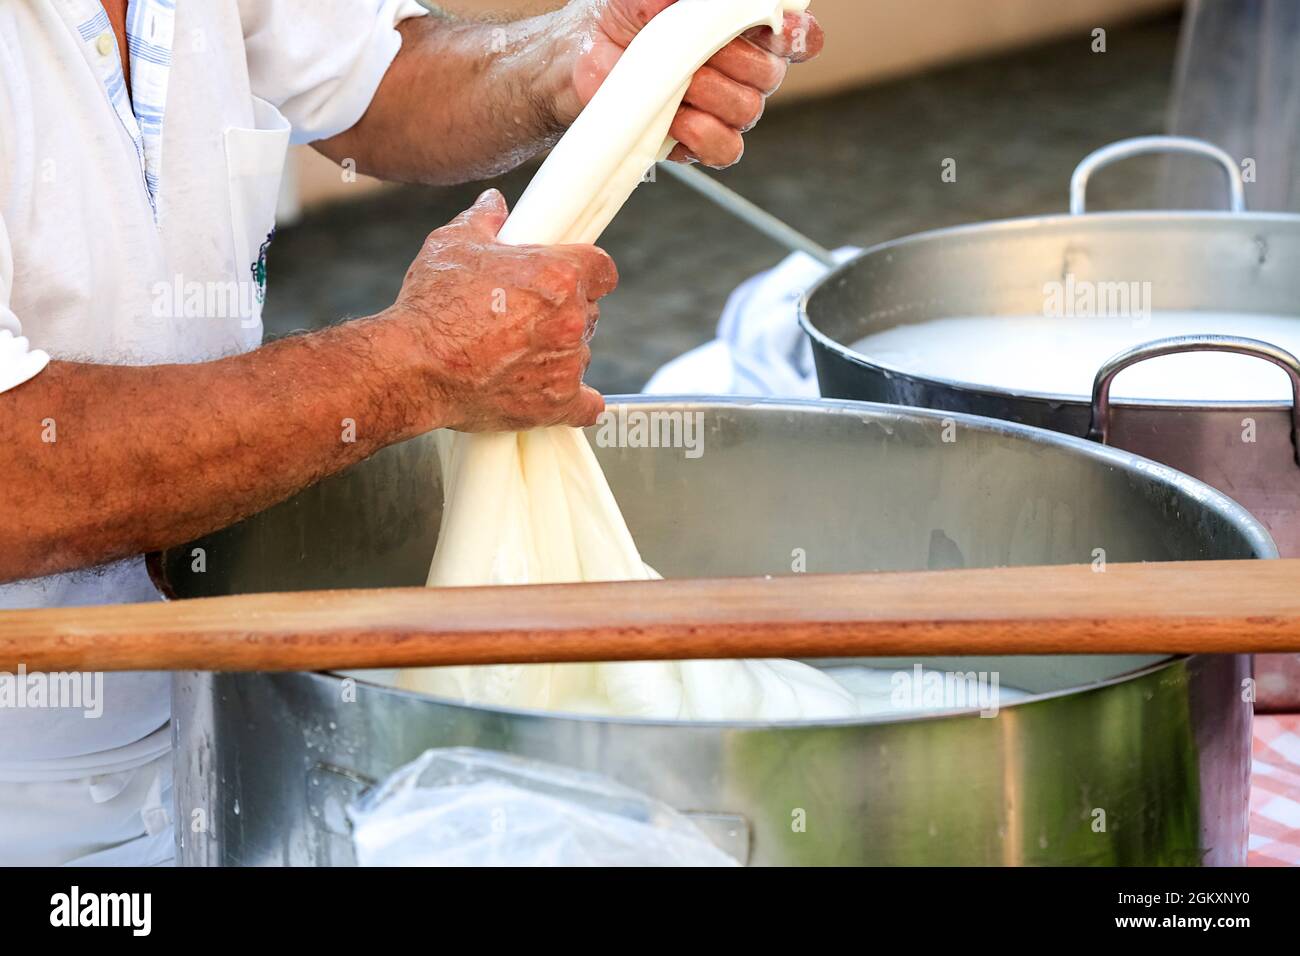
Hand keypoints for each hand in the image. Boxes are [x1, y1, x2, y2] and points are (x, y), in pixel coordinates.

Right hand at [390, 190, 616, 431]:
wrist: (411, 367)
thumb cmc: (430, 306)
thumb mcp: (452, 245)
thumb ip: (483, 220)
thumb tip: (495, 204)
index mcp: (557, 275)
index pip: (603, 270)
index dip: (589, 273)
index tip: (575, 279)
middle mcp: (570, 320)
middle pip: (588, 312)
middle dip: (565, 312)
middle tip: (528, 317)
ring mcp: (566, 364)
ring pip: (579, 354)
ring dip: (559, 353)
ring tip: (517, 354)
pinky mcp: (556, 403)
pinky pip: (586, 406)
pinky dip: (576, 401)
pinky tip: (560, 393)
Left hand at [554, 0, 823, 167]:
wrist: (582, 55)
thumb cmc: (623, 12)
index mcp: (747, 29)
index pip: (802, 37)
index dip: (798, 36)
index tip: (776, 28)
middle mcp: (746, 70)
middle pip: (771, 74)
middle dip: (732, 61)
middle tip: (693, 51)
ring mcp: (725, 110)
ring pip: (748, 110)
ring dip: (711, 94)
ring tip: (676, 82)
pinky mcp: (700, 143)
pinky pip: (727, 149)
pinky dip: (704, 134)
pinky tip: (678, 119)